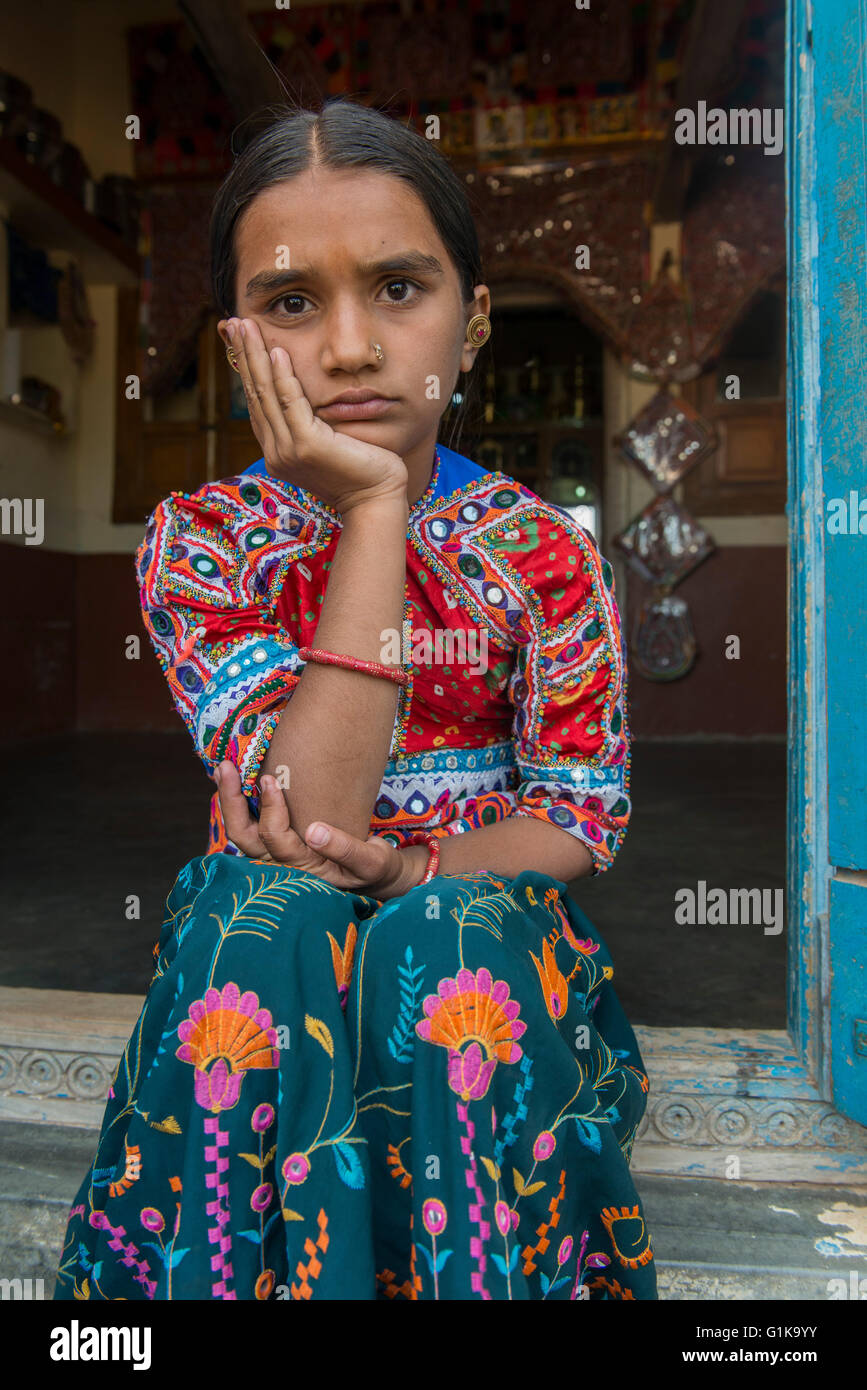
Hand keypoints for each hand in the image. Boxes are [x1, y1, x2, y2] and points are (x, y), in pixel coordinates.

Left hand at [214, 761, 427, 899]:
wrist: (376, 874)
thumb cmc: (375, 867)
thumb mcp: (371, 860)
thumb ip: (345, 849)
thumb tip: (314, 830)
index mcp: (304, 869)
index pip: (276, 839)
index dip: (270, 809)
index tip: (270, 780)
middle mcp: (283, 865)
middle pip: (245, 837)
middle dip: (232, 802)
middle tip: (226, 767)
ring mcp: (277, 856)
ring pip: (242, 832)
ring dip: (230, 801)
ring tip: (223, 770)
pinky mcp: (278, 844)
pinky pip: (250, 824)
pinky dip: (239, 803)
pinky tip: (235, 779)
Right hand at [219, 316, 408, 514]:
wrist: (376, 500)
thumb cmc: (361, 471)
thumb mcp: (329, 444)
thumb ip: (311, 425)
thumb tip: (304, 398)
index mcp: (278, 451)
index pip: (258, 402)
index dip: (247, 369)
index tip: (241, 339)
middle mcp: (276, 452)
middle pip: (255, 394)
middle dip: (244, 355)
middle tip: (236, 323)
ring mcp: (289, 451)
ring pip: (267, 395)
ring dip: (256, 357)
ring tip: (248, 326)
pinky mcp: (308, 446)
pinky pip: (291, 403)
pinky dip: (282, 376)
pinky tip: (277, 352)